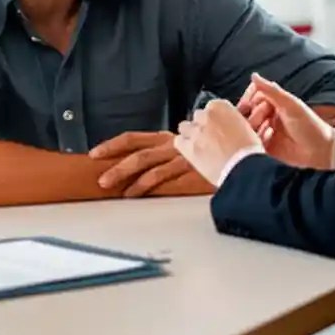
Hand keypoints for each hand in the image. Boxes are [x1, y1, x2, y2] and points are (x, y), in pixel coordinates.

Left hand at [89, 131, 209, 196]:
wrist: (239, 157)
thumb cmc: (210, 154)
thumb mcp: (184, 150)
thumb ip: (162, 155)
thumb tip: (136, 166)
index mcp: (167, 138)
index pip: (133, 138)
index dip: (112, 145)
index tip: (94, 154)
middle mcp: (173, 145)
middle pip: (138, 154)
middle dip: (116, 166)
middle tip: (100, 178)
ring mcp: (183, 158)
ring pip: (151, 167)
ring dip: (131, 180)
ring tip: (116, 191)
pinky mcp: (193, 172)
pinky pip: (168, 180)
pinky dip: (150, 187)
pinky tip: (138, 196)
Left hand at [173, 99, 261, 184]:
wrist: (243, 167)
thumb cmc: (249, 150)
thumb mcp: (247, 128)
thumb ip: (235, 121)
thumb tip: (233, 122)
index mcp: (221, 107)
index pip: (213, 106)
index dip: (216, 118)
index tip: (219, 125)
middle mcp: (205, 115)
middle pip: (198, 115)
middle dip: (203, 125)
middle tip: (211, 137)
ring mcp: (194, 131)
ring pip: (185, 127)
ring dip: (191, 133)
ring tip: (200, 144)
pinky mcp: (187, 147)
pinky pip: (178, 141)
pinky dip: (183, 145)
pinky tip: (191, 152)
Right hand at [241, 73, 334, 168]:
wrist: (320, 150)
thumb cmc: (310, 124)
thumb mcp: (291, 104)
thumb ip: (271, 90)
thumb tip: (253, 75)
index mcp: (276, 103)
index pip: (254, 95)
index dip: (249, 98)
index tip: (249, 102)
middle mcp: (270, 116)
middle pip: (249, 111)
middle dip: (255, 112)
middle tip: (267, 116)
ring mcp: (267, 131)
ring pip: (249, 126)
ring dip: (256, 124)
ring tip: (269, 127)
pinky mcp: (266, 147)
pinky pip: (253, 141)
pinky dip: (259, 136)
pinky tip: (270, 136)